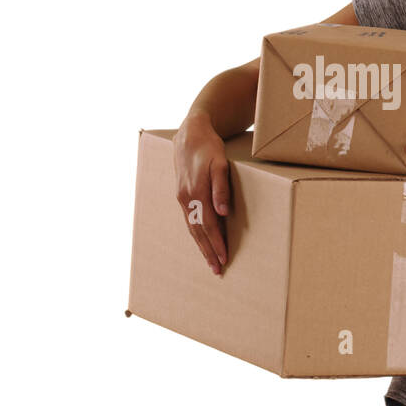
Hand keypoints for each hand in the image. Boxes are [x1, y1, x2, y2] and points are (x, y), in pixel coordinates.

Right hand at [172, 113, 230, 275]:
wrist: (190, 134)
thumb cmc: (209, 148)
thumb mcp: (220, 164)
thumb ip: (221, 187)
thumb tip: (223, 212)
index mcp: (196, 193)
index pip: (208, 225)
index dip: (217, 243)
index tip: (224, 259)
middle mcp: (186, 198)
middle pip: (198, 231)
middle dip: (208, 251)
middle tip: (217, 270)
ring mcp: (182, 197)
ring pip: (192, 227)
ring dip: (201, 246)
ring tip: (210, 261)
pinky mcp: (181, 195)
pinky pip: (189, 219)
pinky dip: (196, 233)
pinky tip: (201, 240)